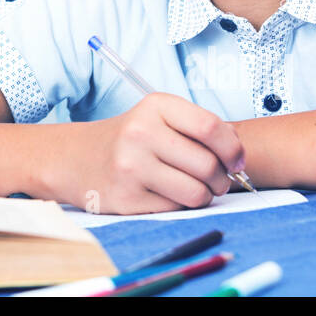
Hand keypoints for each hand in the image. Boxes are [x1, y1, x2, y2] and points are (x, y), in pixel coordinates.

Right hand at [51, 93, 245, 213]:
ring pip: (196, 192)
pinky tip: (168, 194)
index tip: (237, 161)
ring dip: (204, 196)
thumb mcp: (159, 117)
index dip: (233, 149)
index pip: (211, 127)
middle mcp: (141, 133)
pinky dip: (181, 206)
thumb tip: (239, 155)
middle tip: (216, 180)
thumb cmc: (131, 139)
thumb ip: (198, 128)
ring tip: (195, 188)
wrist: (76, 158)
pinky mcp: (126, 198)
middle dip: (221, 179)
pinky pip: (176, 209)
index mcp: (155, 106)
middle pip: (208, 165)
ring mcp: (131, 166)